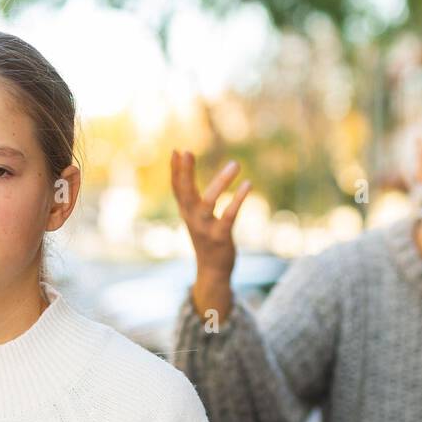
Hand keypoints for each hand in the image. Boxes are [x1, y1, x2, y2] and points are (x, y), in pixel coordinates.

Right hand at [170, 149, 249, 317]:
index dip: (174, 171)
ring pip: (208, 202)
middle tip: (187, 152)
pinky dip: (238, 199)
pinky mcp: (221, 236)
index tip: (176, 150)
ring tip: (235, 164)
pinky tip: (248, 184)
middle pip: (185, 193)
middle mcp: (192, 219)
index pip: (177, 189)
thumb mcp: (195, 218)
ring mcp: (205, 228)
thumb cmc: (206, 239)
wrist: (212, 271)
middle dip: (185, 173)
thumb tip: (187, 177)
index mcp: (186, 213)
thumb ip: (191, 199)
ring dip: (221, 182)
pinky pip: (229, 215)